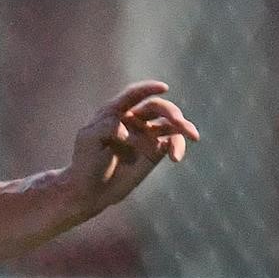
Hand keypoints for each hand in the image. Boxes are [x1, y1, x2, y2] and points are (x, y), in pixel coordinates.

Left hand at [68, 80, 199, 211]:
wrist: (91, 189)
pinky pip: (172, 142)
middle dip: (171, 112)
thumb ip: (106, 127)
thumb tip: (127, 130)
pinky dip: (178, 146)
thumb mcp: (89, 140)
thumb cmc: (85, 161)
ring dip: (183, 126)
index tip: (164, 88)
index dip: (148, 88)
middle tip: (179, 123)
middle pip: (157, 107)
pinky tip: (175, 157)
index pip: (133, 94)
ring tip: (192, 135)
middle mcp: (133, 120)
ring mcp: (145, 135)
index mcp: (114, 112)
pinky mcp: (155, 152)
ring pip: (169, 123)